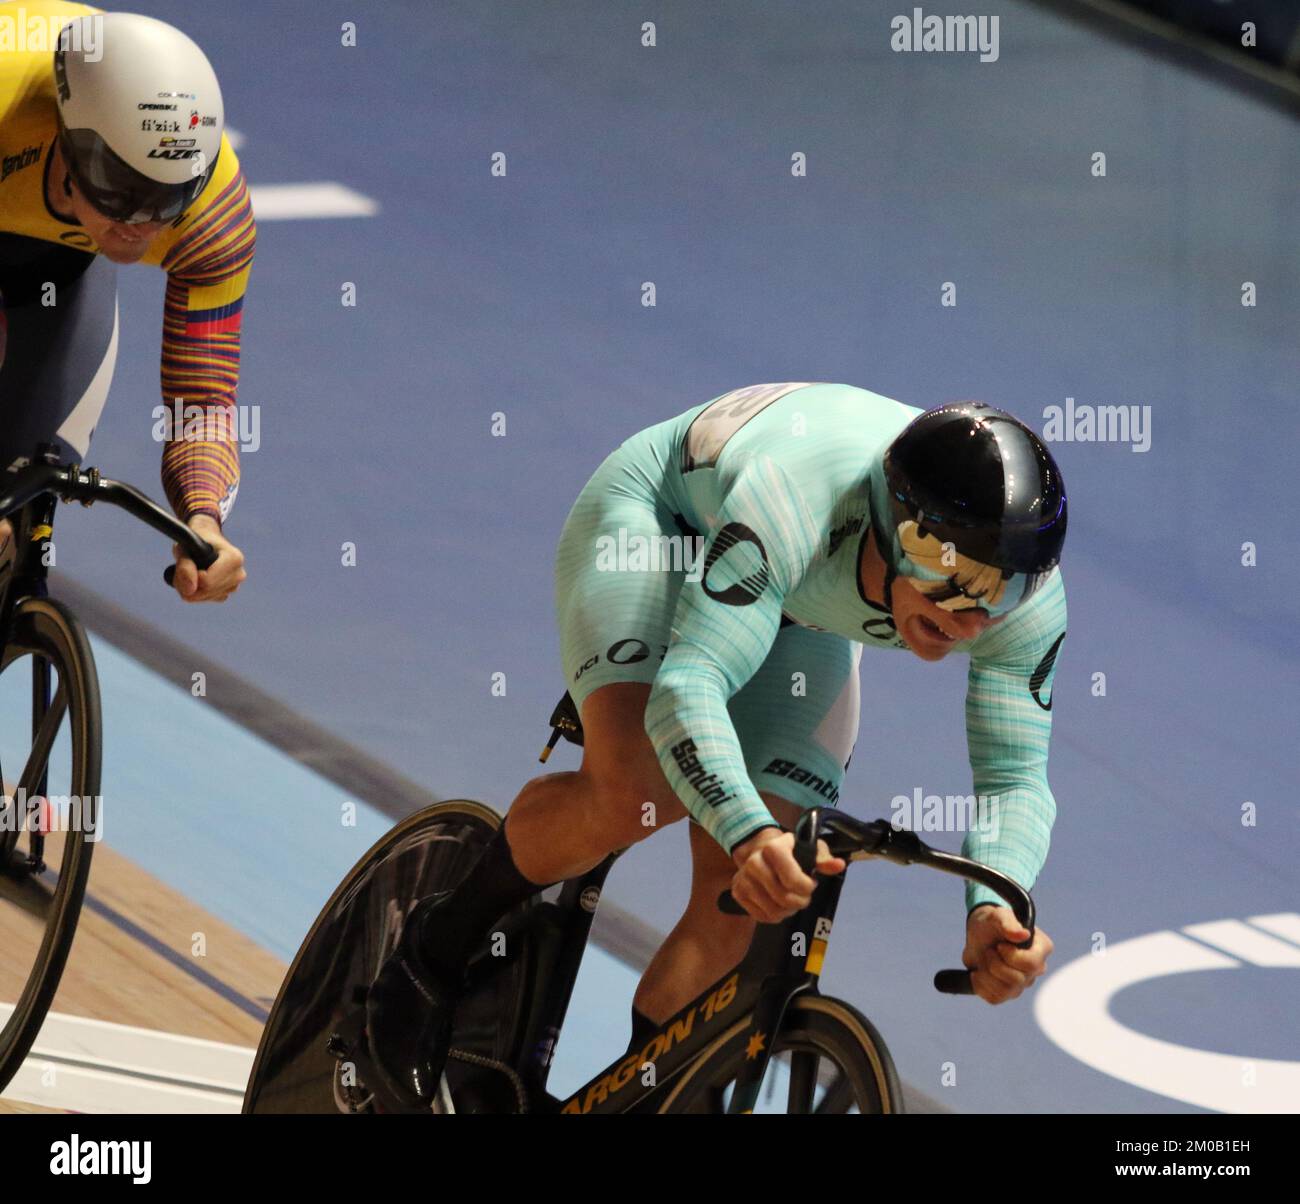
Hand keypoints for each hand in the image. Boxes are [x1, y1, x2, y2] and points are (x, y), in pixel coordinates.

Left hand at [171, 515, 245, 602]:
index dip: (190, 576)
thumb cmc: (196, 541)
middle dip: (188, 584)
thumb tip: (188, 590)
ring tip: (189, 571)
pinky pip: (205, 599)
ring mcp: (234, 586)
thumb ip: (184, 567)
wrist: (207, 540)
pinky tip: (196, 579)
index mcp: (234, 559)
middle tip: (182, 568)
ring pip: (203, 597)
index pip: (207, 582)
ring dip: (190, 588)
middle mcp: (238, 574)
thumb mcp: (185, 547)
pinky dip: (196, 592)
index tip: (186, 563)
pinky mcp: (227, 593)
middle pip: (205, 591)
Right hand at [729, 827, 844, 923]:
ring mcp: (744, 879)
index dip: (807, 887)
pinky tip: (779, 903)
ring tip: (792, 900)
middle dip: (801, 901)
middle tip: (804, 896)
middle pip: (784, 899)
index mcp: (772, 848)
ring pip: (774, 911)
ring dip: (789, 911)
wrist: (758, 849)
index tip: (810, 883)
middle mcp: (754, 862)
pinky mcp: (738, 893)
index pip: (793, 880)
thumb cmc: (790, 850)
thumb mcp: (810, 848)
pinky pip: (762, 917)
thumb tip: (838, 865)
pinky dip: (776, 915)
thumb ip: (824, 859)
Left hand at [961, 905, 1052, 1003]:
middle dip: (995, 964)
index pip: (1031, 963)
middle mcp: (1036, 968)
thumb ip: (1007, 922)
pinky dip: (980, 985)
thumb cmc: (991, 922)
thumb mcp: (996, 915)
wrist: (977, 934)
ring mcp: (1023, 983)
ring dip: (986, 974)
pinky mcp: (1008, 993)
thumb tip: (1023, 935)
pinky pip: (995, 998)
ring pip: (1006, 991)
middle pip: (1017, 979)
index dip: (1010, 956)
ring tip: (984, 960)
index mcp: (1041, 948)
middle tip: (989, 950)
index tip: (999, 945)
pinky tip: (978, 972)